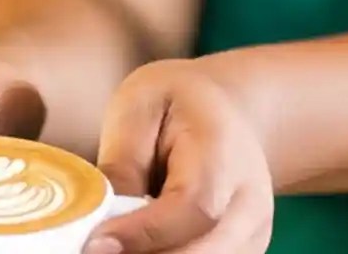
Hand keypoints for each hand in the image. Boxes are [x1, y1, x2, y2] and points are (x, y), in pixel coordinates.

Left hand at [86, 60, 273, 253]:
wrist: (226, 113)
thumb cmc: (177, 107)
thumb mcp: (138, 111)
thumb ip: (121, 168)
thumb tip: (99, 227)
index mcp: (225, 152)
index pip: (193, 206)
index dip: (143, 233)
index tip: (95, 243)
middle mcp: (251, 202)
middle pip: (201, 253)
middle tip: (96, 246)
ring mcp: (252, 235)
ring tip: (116, 241)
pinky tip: (140, 244)